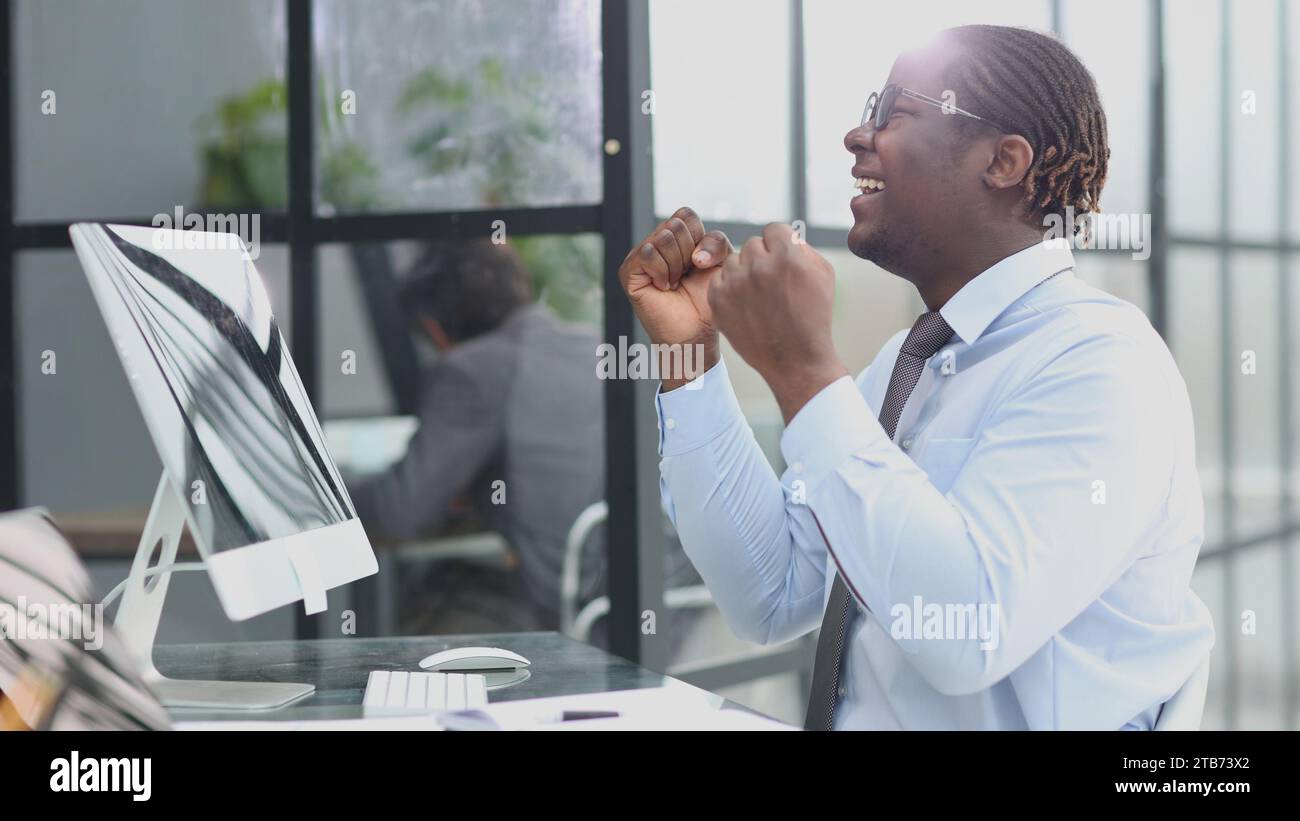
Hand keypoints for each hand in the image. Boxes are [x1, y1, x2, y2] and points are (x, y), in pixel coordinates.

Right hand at [618, 206, 730, 389]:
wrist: (696, 331)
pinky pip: (648, 252)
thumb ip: (717, 244)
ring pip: (663, 238)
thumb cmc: (706, 300)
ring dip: (676, 266)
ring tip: (674, 283)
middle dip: (689, 254)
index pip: (686, 215)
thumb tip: (695, 256)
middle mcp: (655, 242)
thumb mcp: (721, 264)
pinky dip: (662, 272)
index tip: (700, 265)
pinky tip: (663, 287)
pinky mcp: (628, 271)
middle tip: (685, 276)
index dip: (700, 239)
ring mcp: (639, 255)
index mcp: (675, 236)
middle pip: (676, 225)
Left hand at [708, 222, 847, 423]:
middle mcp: (758, 266)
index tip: (783, 261)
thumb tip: (785, 234)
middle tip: (772, 283)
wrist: (795, 360)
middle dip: (762, 259)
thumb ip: (802, 246)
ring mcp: (735, 284)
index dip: (780, 244)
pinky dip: (730, 289)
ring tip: (760, 297)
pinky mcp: (718, 301)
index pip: (774, 229)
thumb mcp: (823, 274)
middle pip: (752, 244)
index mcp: (786, 255)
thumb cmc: (813, 316)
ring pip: (733, 261)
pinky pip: (719, 280)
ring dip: (744, 273)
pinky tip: (746, 305)